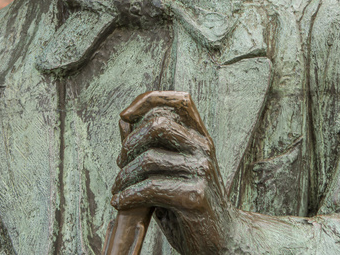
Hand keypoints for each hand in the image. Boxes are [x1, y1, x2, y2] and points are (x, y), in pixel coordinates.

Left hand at [111, 91, 243, 254]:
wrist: (220, 240)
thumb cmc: (189, 204)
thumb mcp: (172, 170)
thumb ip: (153, 146)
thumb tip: (125, 121)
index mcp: (200, 137)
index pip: (180, 100)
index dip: (149, 100)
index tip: (125, 116)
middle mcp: (204, 148)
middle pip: (158, 125)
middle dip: (129, 144)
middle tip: (121, 165)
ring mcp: (202, 171)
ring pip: (149, 158)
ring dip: (124, 177)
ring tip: (119, 189)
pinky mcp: (195, 197)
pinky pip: (150, 188)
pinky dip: (128, 195)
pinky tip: (121, 202)